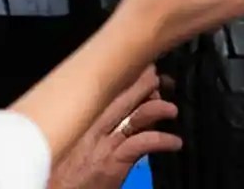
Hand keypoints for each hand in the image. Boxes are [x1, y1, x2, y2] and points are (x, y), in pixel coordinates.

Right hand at [48, 66, 181, 188]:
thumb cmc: (69, 171)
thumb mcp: (83, 143)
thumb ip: (105, 127)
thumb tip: (134, 113)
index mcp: (88, 119)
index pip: (112, 92)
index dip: (131, 79)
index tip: (147, 71)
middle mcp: (95, 126)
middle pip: (124, 96)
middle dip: (144, 83)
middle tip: (161, 77)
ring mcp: (105, 143)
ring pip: (135, 116)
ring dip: (156, 108)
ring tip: (171, 110)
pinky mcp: (112, 162)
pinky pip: (142, 144)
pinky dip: (162, 140)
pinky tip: (174, 143)